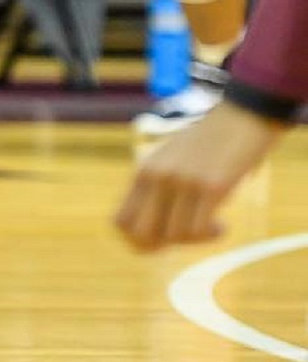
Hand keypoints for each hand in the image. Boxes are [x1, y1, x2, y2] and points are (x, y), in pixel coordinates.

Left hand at [113, 101, 285, 252]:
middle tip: (184, 239)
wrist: (242, 116)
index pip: (120, 221)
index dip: (136, 240)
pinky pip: (200, 229)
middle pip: (142, 234)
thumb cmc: (209, 141)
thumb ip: (158, 187)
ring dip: (194, 240)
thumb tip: (154, 230)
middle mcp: (158, 177)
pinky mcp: (212, 186)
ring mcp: (183, 181)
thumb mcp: (170, 159)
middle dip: (161, 246)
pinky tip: (222, 225)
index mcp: (144, 171)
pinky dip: (212, 235)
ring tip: (212, 227)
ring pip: (175, 235)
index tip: (161, 240)